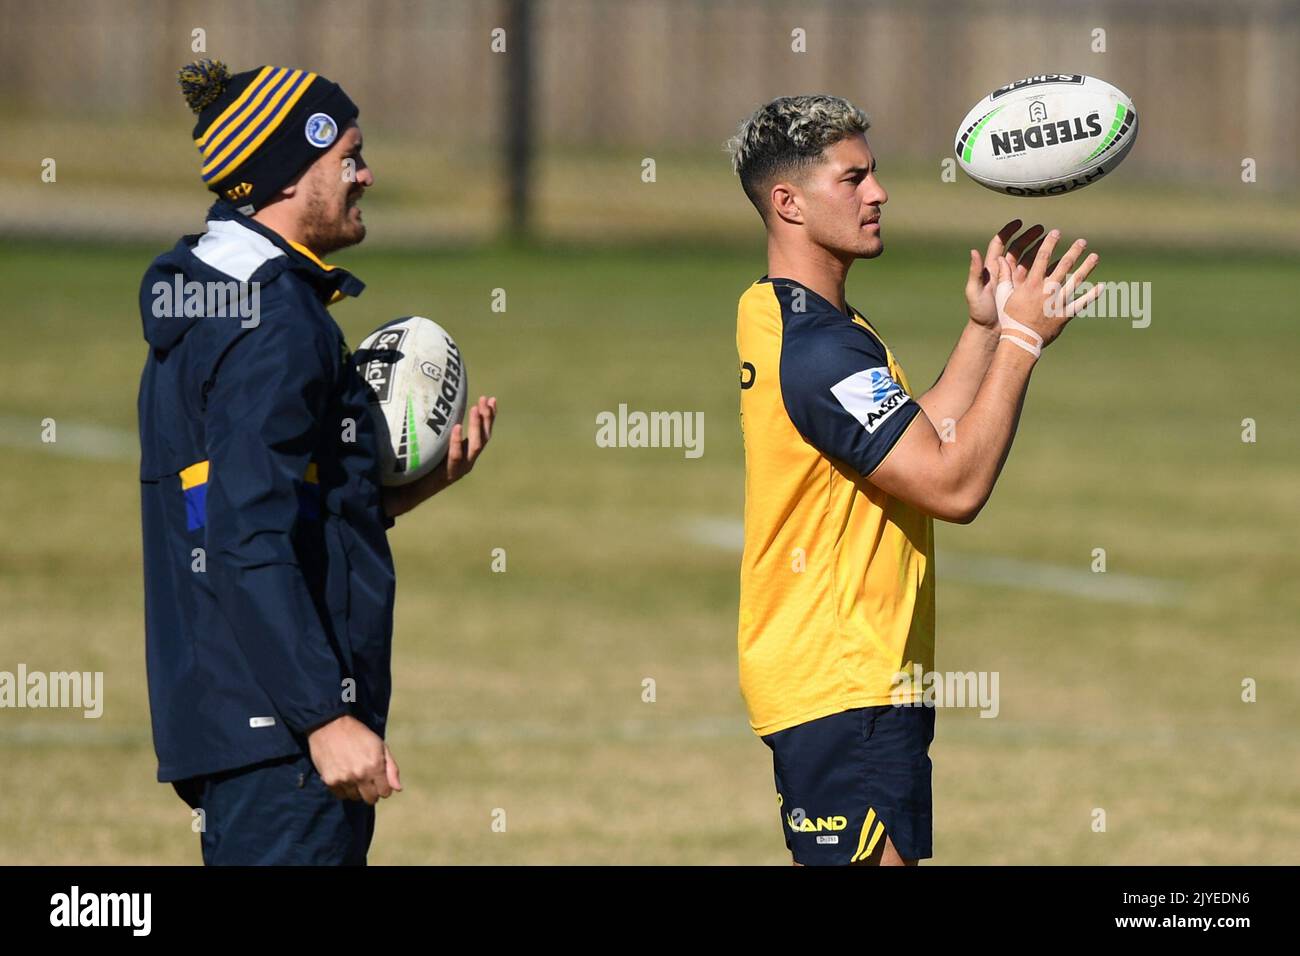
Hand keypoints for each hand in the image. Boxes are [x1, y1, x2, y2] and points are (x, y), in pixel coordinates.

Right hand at [307, 714, 396, 803]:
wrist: (330, 726)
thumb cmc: (359, 735)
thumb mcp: (380, 746)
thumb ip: (391, 769)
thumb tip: (398, 789)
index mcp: (375, 766)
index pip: (385, 793)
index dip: (384, 787)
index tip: (379, 781)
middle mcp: (360, 775)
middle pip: (370, 799)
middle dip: (372, 792)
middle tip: (367, 779)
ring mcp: (344, 779)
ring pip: (355, 798)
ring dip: (356, 790)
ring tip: (354, 774)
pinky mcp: (330, 781)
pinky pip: (341, 795)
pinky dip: (343, 789)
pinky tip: (343, 775)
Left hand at [384, 395, 496, 516]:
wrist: (409, 490)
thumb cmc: (420, 463)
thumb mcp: (434, 443)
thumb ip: (440, 429)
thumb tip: (436, 402)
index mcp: (467, 452)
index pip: (484, 433)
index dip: (489, 417)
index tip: (491, 399)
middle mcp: (468, 460)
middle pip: (484, 438)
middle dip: (486, 418)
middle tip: (485, 400)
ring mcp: (459, 468)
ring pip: (475, 446)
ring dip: (476, 427)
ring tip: (475, 409)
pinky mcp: (448, 474)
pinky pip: (455, 457)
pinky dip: (456, 441)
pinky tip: (456, 427)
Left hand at [966, 219, 1044, 329]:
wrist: (990, 331)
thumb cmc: (980, 312)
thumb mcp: (974, 291)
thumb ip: (975, 272)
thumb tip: (973, 251)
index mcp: (992, 268)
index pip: (1000, 244)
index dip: (1008, 232)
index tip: (1019, 222)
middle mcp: (1005, 271)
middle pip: (1018, 248)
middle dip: (1030, 237)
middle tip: (1043, 229)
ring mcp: (1016, 280)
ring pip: (1031, 259)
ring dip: (1042, 249)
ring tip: (1055, 239)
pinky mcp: (1026, 290)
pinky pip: (1039, 276)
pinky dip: (1048, 267)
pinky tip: (1061, 261)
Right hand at [996, 230, 1104, 350]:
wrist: (1020, 341)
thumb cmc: (1009, 319)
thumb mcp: (1003, 295)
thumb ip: (1004, 276)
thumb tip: (1000, 258)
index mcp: (1032, 284)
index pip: (1042, 258)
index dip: (1049, 243)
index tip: (1055, 232)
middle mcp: (1047, 290)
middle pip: (1064, 266)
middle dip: (1074, 252)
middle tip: (1082, 242)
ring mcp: (1058, 302)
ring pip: (1075, 281)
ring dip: (1087, 267)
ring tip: (1095, 256)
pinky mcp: (1065, 315)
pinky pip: (1081, 304)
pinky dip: (1091, 295)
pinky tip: (1101, 287)